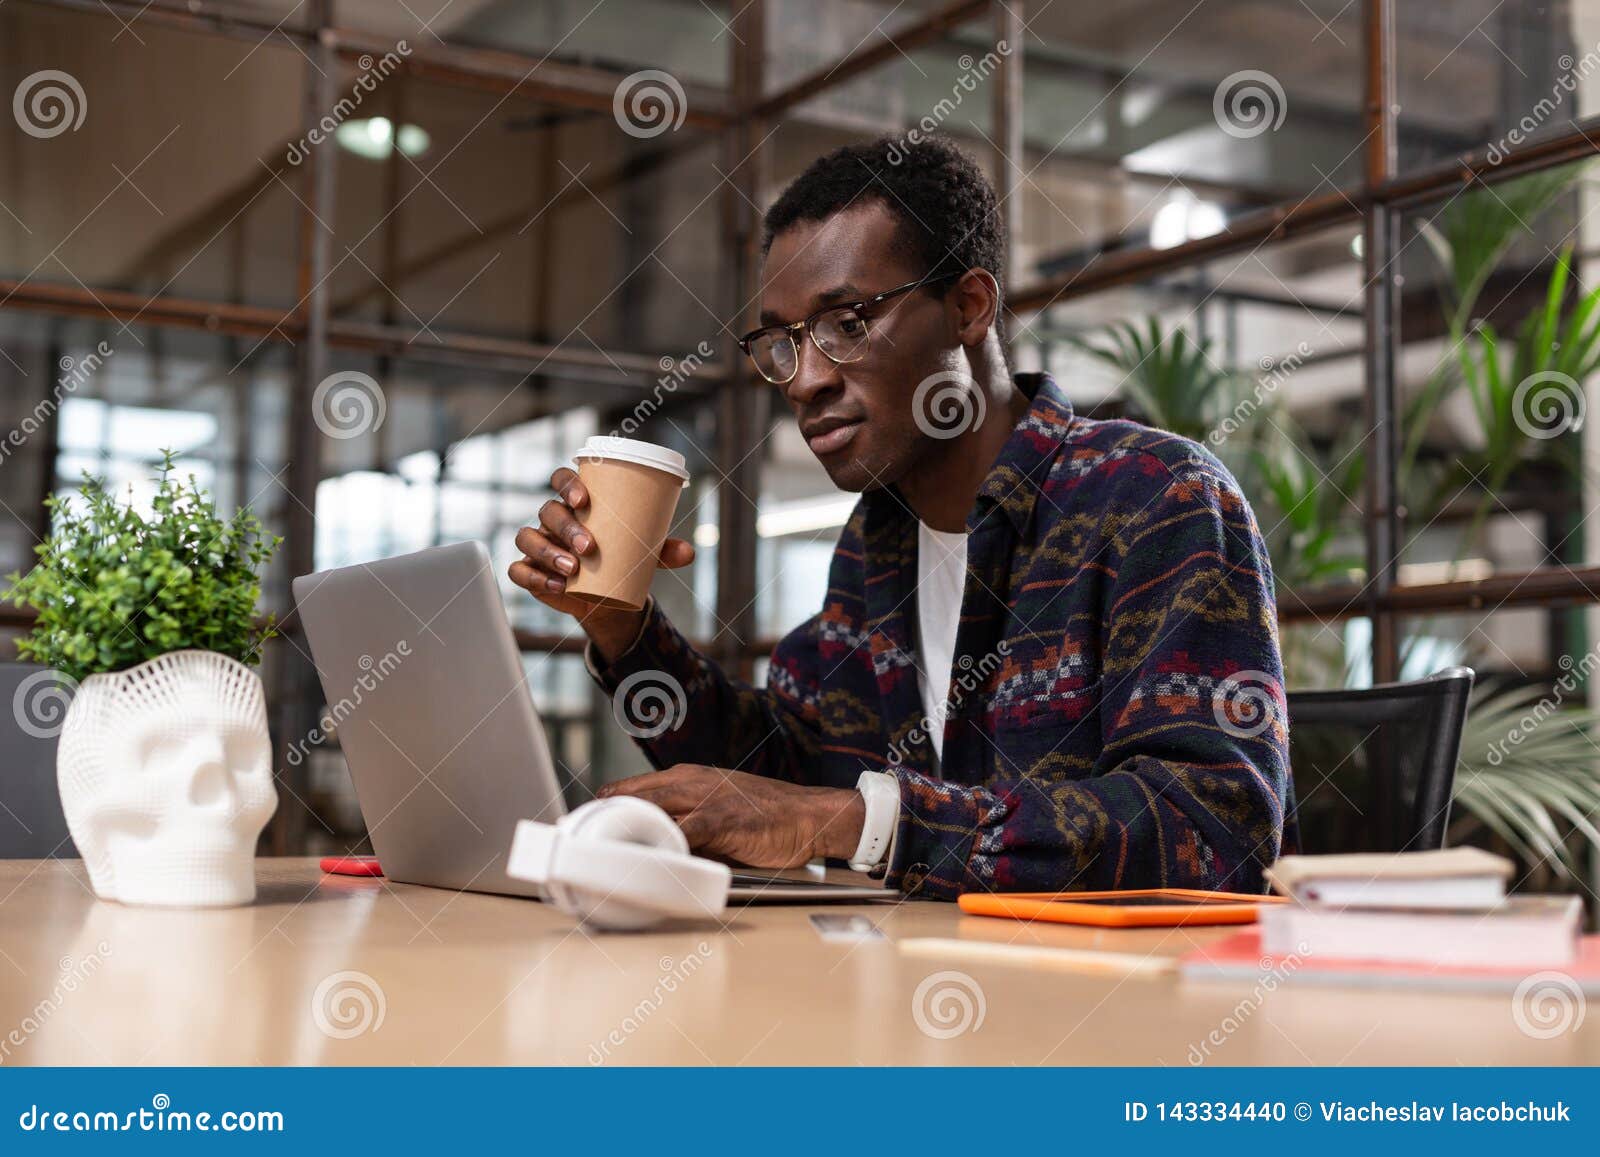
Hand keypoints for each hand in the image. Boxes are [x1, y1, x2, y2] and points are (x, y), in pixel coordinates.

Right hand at [507, 466, 694, 660]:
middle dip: (566, 526)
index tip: (584, 499)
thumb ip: (664, 550)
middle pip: (547, 510)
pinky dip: (532, 576)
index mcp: (575, 502)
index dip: (567, 484)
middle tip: (589, 547)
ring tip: (574, 570)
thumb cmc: (622, 558)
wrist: (606, 595)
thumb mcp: (645, 553)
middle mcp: (552, 518)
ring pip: (527, 537)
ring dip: (547, 552)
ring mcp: (538, 543)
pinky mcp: (529, 570)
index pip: (561, 479)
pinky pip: (518, 570)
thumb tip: (689, 552)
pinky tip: (555, 585)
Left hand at [597, 765, 866, 868]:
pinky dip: (659, 848)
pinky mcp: (720, 819)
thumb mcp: (717, 816)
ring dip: (621, 831)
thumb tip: (653, 853)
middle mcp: (690, 782)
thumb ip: (685, 829)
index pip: (631, 789)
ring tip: (595, 852)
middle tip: (573, 841)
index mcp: (686, 778)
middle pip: (630, 795)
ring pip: (649, 809)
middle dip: (600, 819)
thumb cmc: (766, 819)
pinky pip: (680, 833)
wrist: (810, 816)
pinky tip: (643, 862)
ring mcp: (704, 798)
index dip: (604, 808)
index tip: (582, 828)